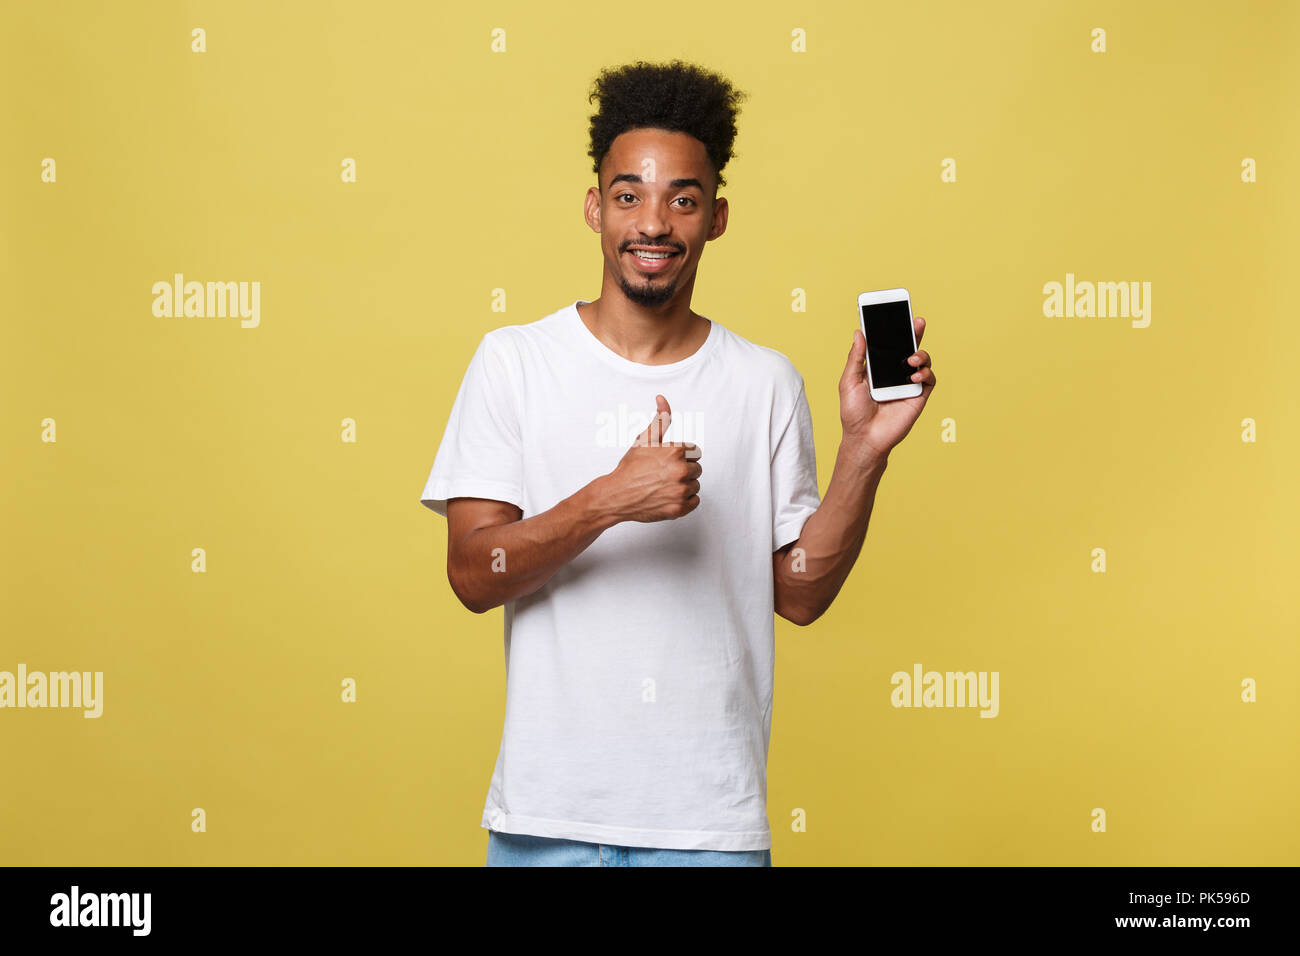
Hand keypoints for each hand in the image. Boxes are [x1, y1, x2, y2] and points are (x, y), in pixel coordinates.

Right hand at [601, 394, 702, 522]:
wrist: (617, 495)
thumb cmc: (630, 468)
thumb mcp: (645, 439)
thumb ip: (660, 419)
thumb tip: (662, 399)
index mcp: (677, 451)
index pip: (695, 453)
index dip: (680, 457)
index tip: (666, 462)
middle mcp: (681, 470)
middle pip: (697, 469)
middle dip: (683, 471)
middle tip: (664, 475)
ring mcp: (681, 491)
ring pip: (695, 485)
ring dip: (684, 486)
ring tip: (664, 485)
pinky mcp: (679, 508)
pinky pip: (695, 501)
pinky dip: (684, 501)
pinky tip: (669, 496)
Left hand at [839, 315, 935, 459]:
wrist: (864, 438)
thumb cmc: (854, 412)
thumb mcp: (849, 381)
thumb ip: (856, 357)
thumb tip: (860, 332)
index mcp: (878, 366)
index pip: (889, 343)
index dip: (894, 329)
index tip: (896, 313)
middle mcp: (895, 372)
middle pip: (909, 346)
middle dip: (915, 332)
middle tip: (917, 321)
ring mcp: (908, 384)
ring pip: (922, 360)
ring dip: (920, 354)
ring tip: (911, 358)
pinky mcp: (918, 396)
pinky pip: (929, 379)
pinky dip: (925, 373)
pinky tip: (914, 376)